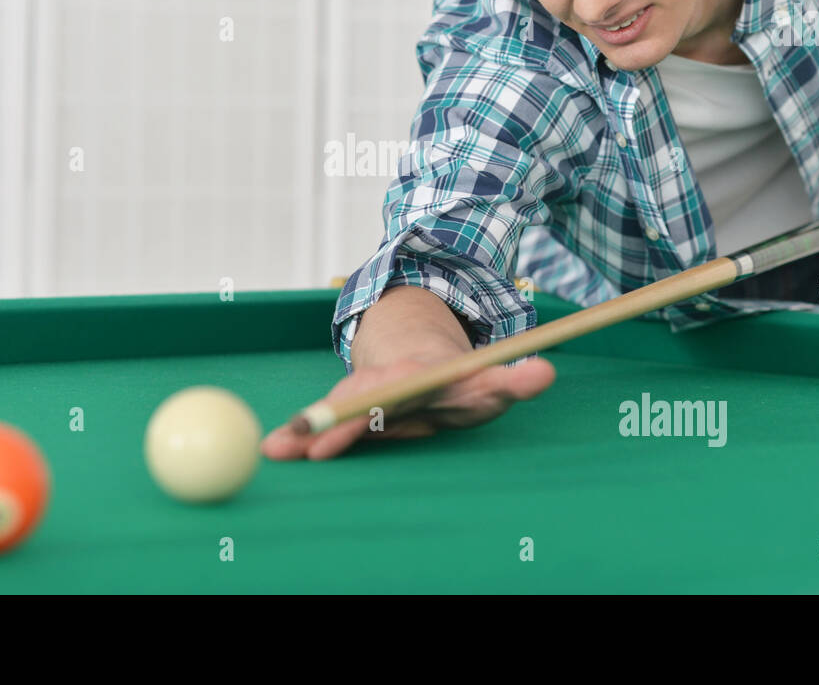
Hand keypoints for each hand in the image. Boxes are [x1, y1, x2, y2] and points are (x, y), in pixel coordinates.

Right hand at [260, 355, 555, 460]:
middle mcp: (379, 385)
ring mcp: (361, 400)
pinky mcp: (351, 417)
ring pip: (328, 414)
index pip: (384, 390)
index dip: (364, 405)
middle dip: (318, 421)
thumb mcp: (489, 383)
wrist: (434, 369)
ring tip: (272, 448)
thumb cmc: (462, 383)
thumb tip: (546, 372)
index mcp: (409, 377)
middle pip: (345, 403)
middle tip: (291, 442)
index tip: (345, 413)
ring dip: (300, 431)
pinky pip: (323, 427)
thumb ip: (515, 382)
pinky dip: (299, 436)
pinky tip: (276, 450)